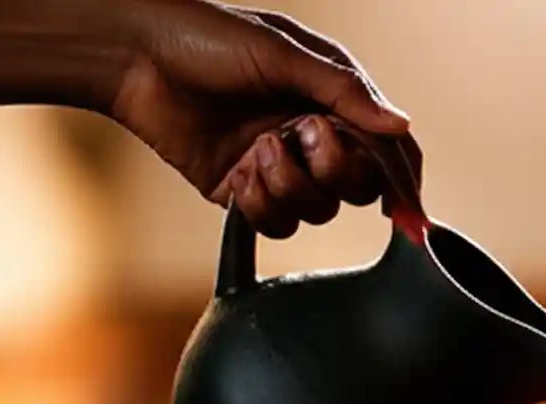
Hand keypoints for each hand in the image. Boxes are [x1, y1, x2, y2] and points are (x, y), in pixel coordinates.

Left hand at [104, 0, 422, 237]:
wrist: (136, 57)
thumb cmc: (209, 38)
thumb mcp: (284, 54)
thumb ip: (345, 93)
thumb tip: (401, 126)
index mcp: (333, 97)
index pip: (386, 149)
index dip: (403, 183)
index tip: (409, 215)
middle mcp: (312, 135)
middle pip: (357, 187)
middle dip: (335, 171)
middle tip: (303, 137)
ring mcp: (278, 166)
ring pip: (316, 210)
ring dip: (290, 184)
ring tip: (257, 149)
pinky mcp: (242, 191)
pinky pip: (274, 222)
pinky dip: (262, 206)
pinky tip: (241, 176)